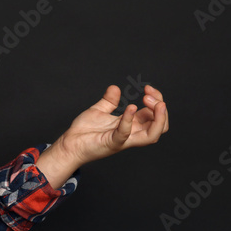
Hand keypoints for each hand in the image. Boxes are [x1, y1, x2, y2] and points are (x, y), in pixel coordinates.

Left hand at [36, 85, 169, 187]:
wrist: (70, 143)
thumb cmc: (85, 131)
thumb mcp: (99, 111)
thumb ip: (109, 101)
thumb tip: (115, 88)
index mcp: (131, 125)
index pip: (154, 116)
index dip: (156, 101)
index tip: (148, 88)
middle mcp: (131, 134)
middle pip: (159, 126)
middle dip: (161, 109)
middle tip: (149, 94)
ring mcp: (123, 140)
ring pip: (151, 135)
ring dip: (158, 119)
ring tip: (156, 103)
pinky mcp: (111, 143)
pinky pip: (124, 134)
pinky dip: (128, 120)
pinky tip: (130, 107)